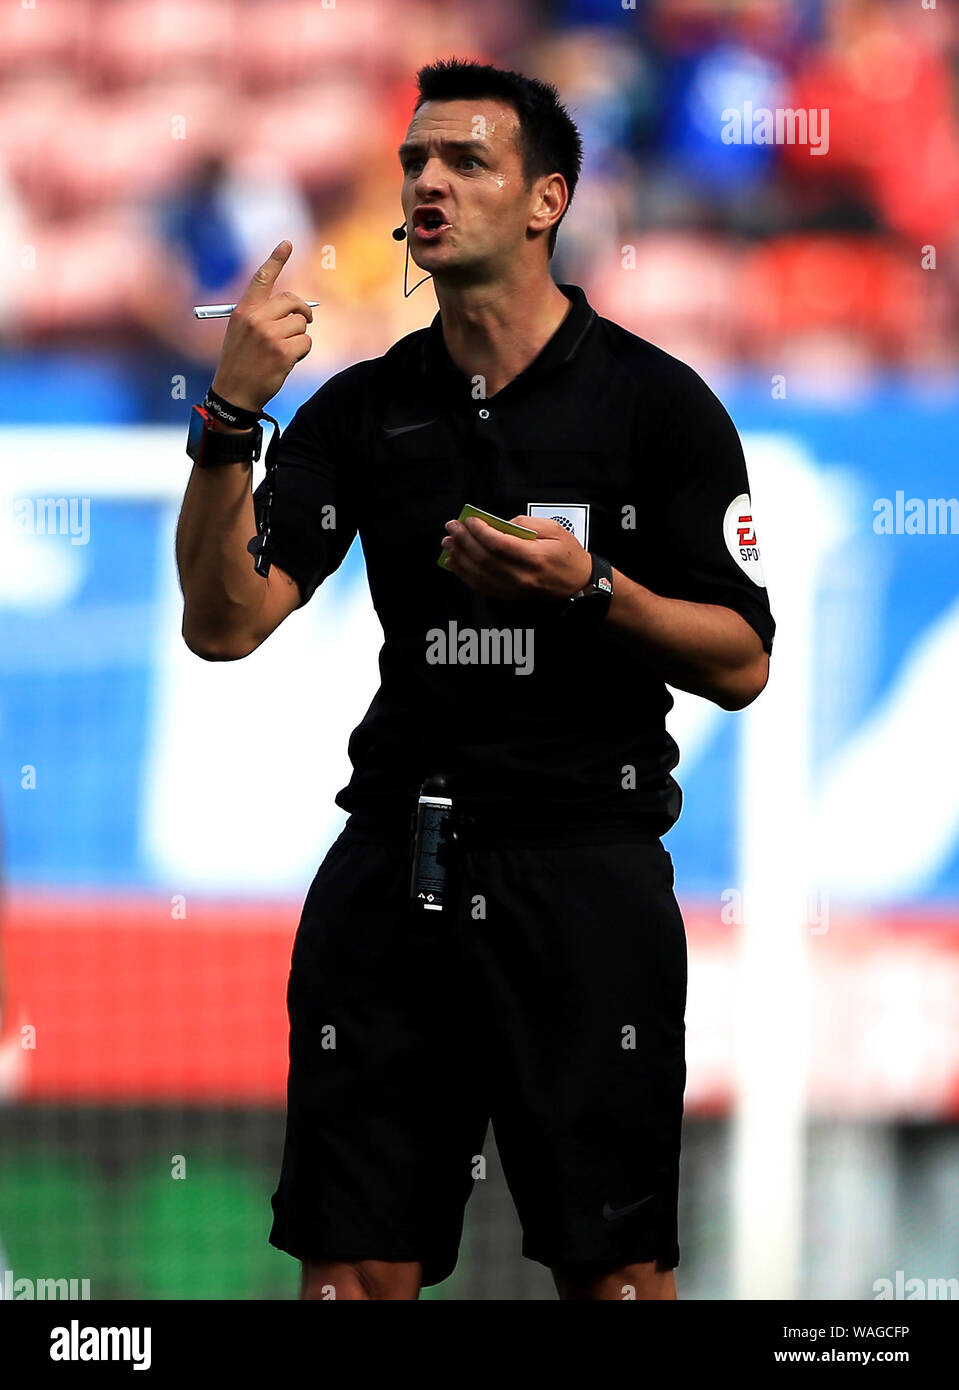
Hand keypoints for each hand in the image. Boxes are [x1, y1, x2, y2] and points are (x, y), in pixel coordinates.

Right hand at [210, 241, 313, 413]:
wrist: (234, 393)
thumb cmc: (240, 362)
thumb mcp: (241, 332)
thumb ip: (260, 316)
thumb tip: (293, 307)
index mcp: (243, 311)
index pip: (262, 278)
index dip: (276, 259)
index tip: (287, 243)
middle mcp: (256, 319)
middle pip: (292, 300)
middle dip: (302, 311)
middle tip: (304, 320)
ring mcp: (269, 335)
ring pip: (301, 324)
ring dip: (299, 337)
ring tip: (283, 350)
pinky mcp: (283, 352)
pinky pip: (306, 342)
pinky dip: (302, 352)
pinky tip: (287, 361)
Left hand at [440, 514, 592, 600]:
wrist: (578, 584)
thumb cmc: (567, 553)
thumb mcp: (554, 529)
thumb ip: (526, 524)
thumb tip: (498, 524)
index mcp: (535, 557)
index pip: (500, 545)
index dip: (481, 532)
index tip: (469, 520)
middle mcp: (522, 576)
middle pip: (485, 559)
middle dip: (464, 541)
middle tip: (451, 527)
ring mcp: (514, 590)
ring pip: (479, 575)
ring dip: (460, 558)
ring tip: (448, 543)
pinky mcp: (509, 597)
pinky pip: (482, 587)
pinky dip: (465, 575)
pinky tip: (454, 563)